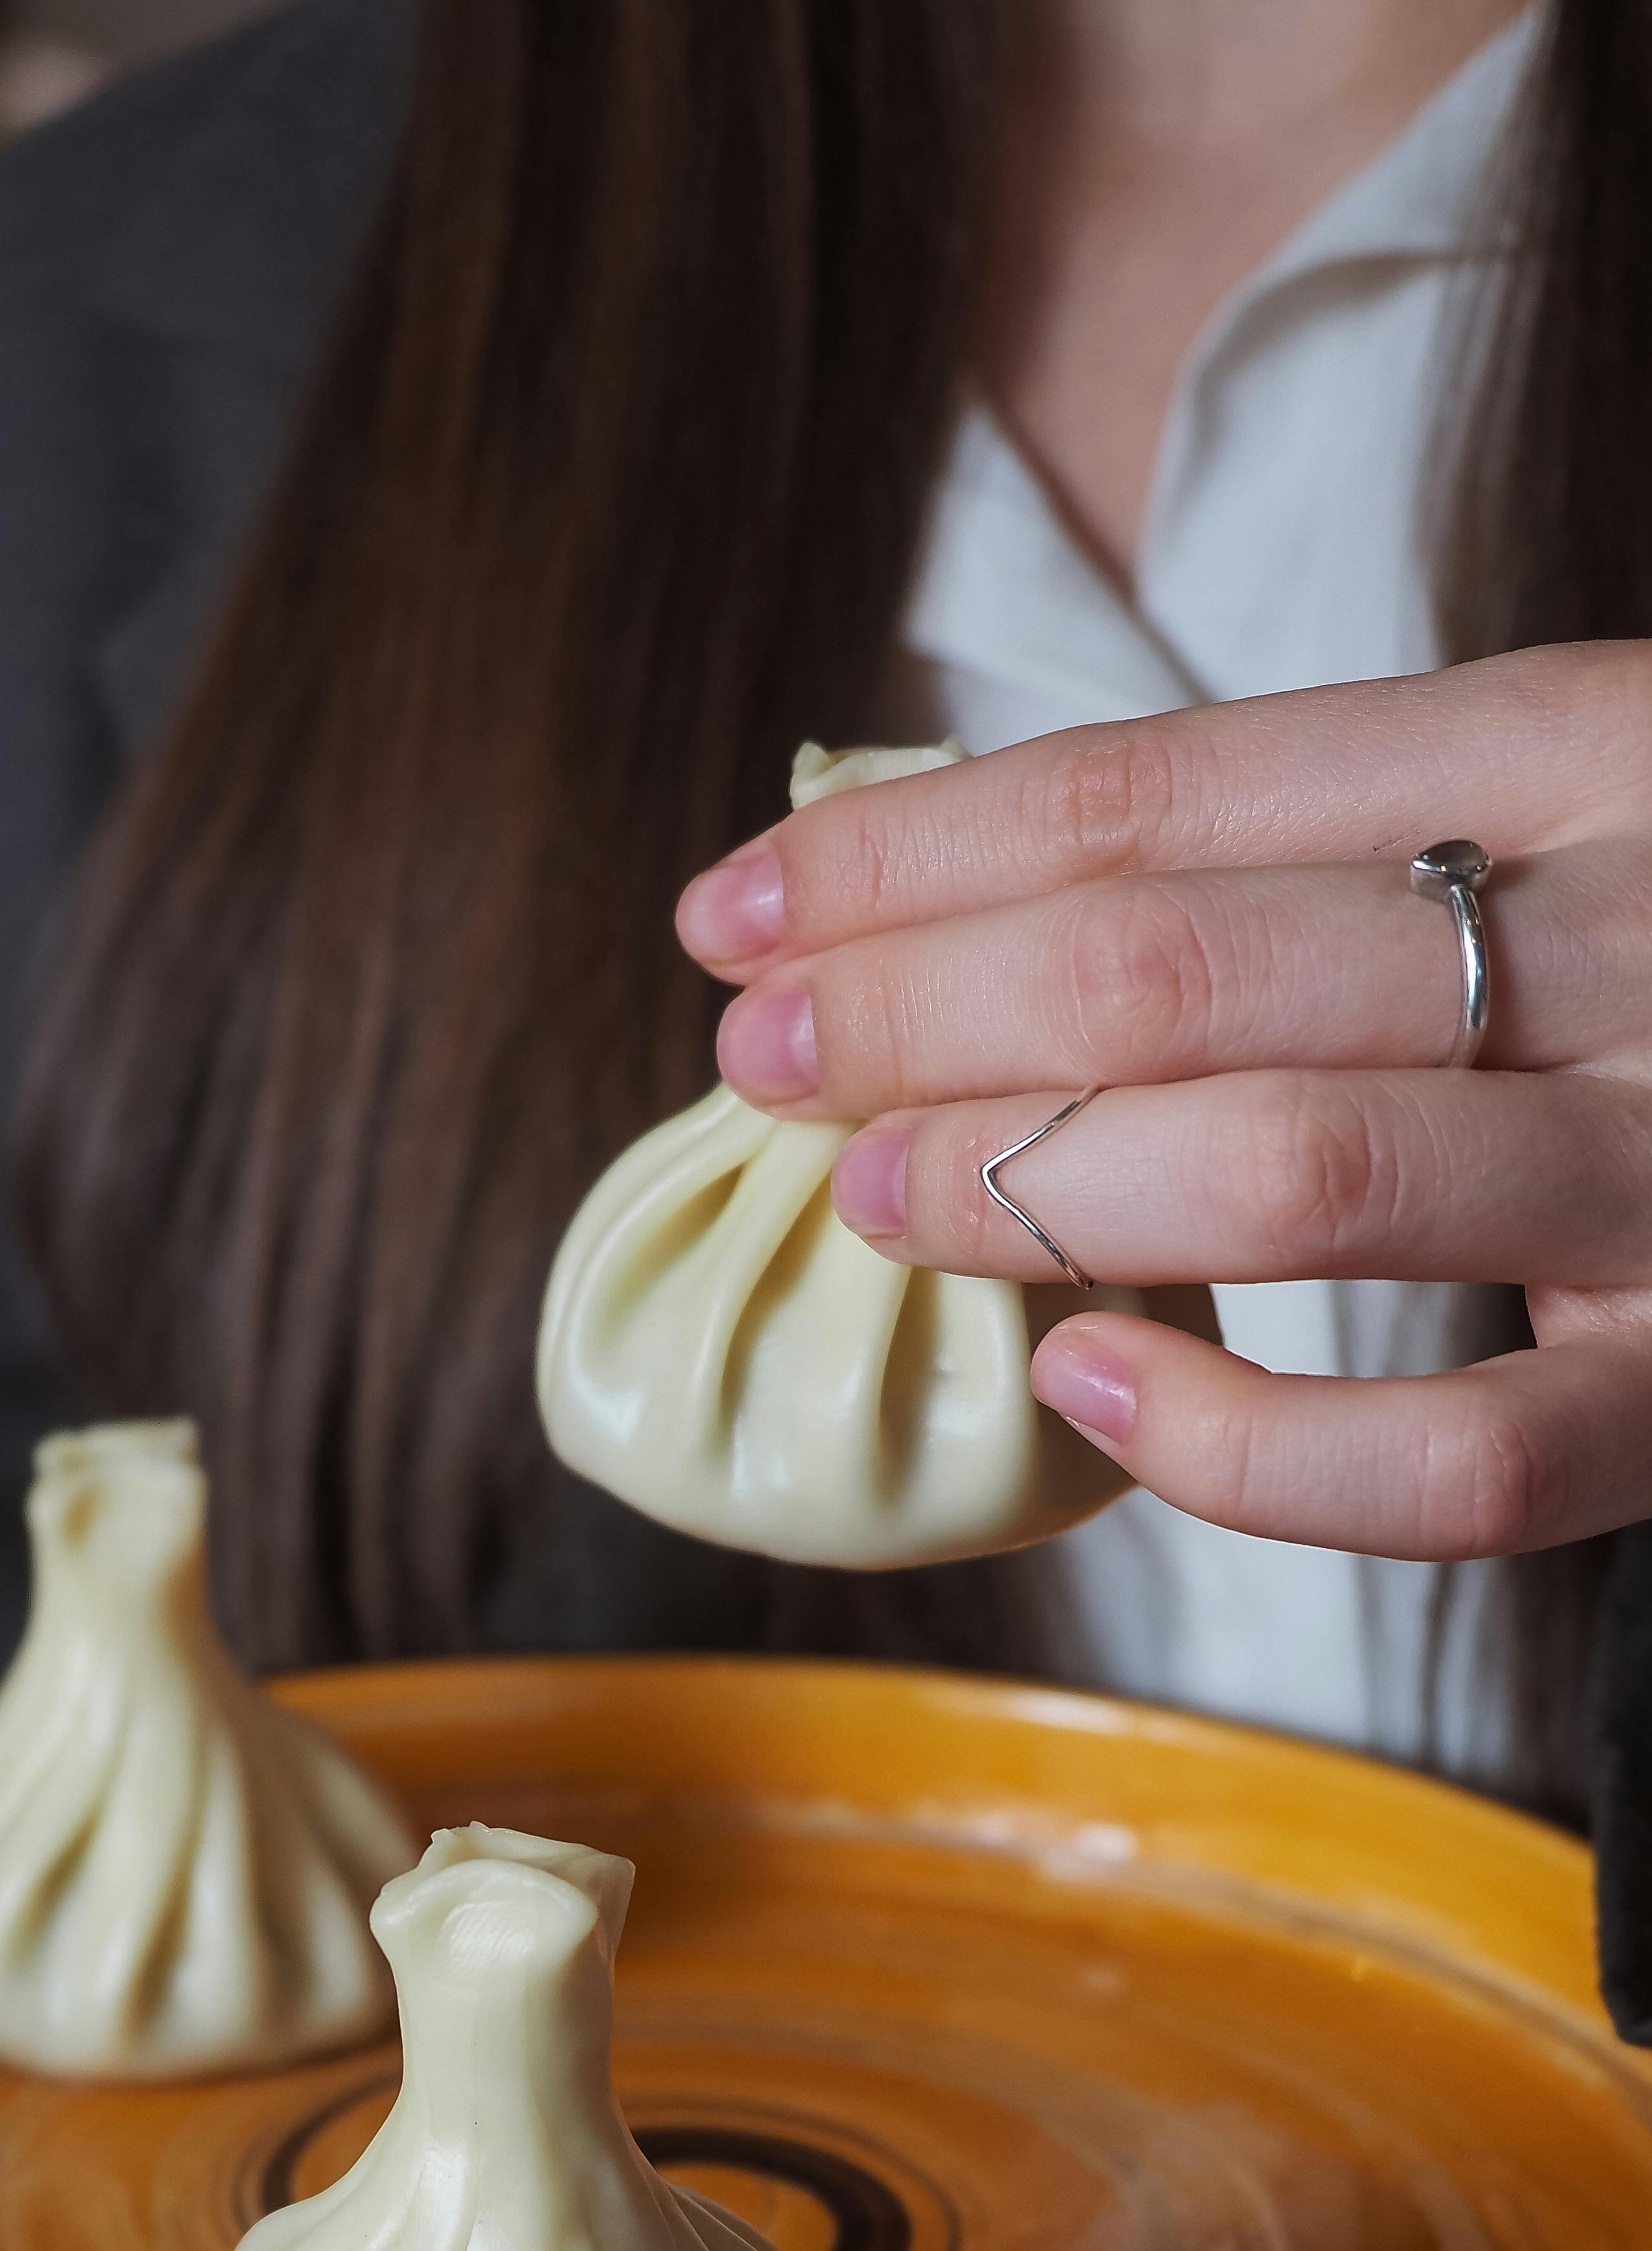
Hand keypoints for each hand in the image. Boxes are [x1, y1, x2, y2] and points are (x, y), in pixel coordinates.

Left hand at [674, 645, 1651, 1560]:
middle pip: (1182, 966)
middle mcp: (1640, 929)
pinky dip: (1234, 1442)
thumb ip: (1311, 846)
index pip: (1161, 786)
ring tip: (865, 1190)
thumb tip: (939, 908)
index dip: (910, 854)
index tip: (739, 909)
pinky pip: (1444, 1460)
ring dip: (1020, 1182)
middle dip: (916, 1014)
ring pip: (1292, 1170)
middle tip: (758, 1058)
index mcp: (1581, 739)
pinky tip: (1083, 1385)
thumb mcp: (1535, 811)